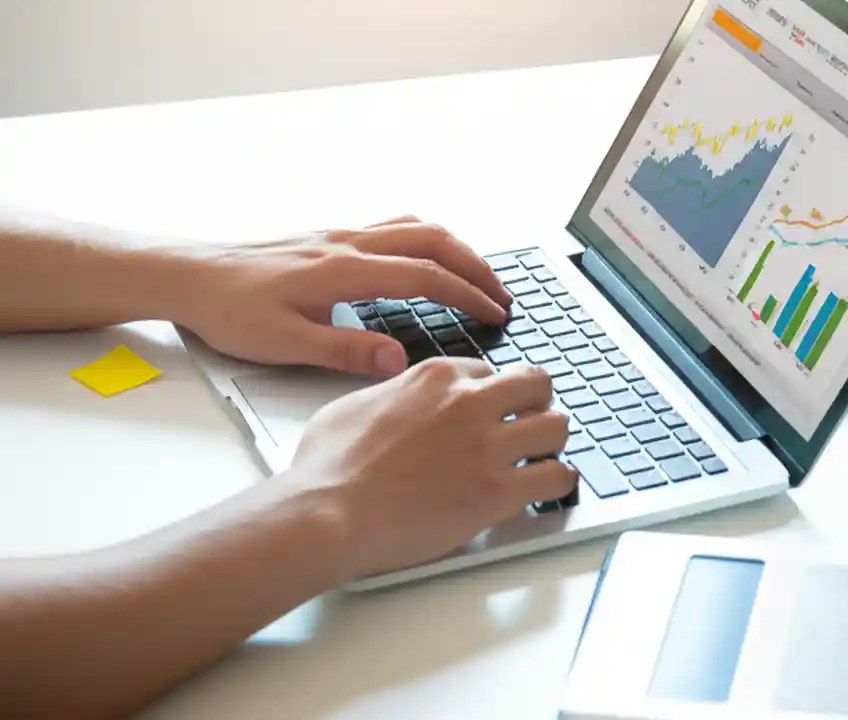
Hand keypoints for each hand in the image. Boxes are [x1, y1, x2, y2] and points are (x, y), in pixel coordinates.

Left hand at [172, 216, 511, 375]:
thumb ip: (346, 352)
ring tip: (476, 275)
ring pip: (415, 226)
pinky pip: (392, 226)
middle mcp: (347, 243)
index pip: (425, 276)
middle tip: (501, 293)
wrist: (188, 274)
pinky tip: (425, 260)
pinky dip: (425, 240)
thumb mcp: (284, 343)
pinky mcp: (328, 235)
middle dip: (475, 266)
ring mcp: (339, 234)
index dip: (467, 294)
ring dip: (454, 248)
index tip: (494, 313)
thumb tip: (398, 361)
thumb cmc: (228, 310)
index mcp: (343, 270)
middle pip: (433, 240)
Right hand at [287, 358, 575, 580]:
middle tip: (528, 425)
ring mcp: (487, 446)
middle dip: (536, 403)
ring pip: (556, 427)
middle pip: (536, 384)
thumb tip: (402, 399)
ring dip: (551, 443)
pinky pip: (556, 477)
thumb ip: (394, 394)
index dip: (491, 394)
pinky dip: (558, 482)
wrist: (325, 514)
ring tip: (540, 458)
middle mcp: (468, 403)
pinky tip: (547, 489)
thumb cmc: (327, 468)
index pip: (489, 372)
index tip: (489, 412)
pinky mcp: (497, 491)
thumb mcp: (354, 404)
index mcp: (435, 377)